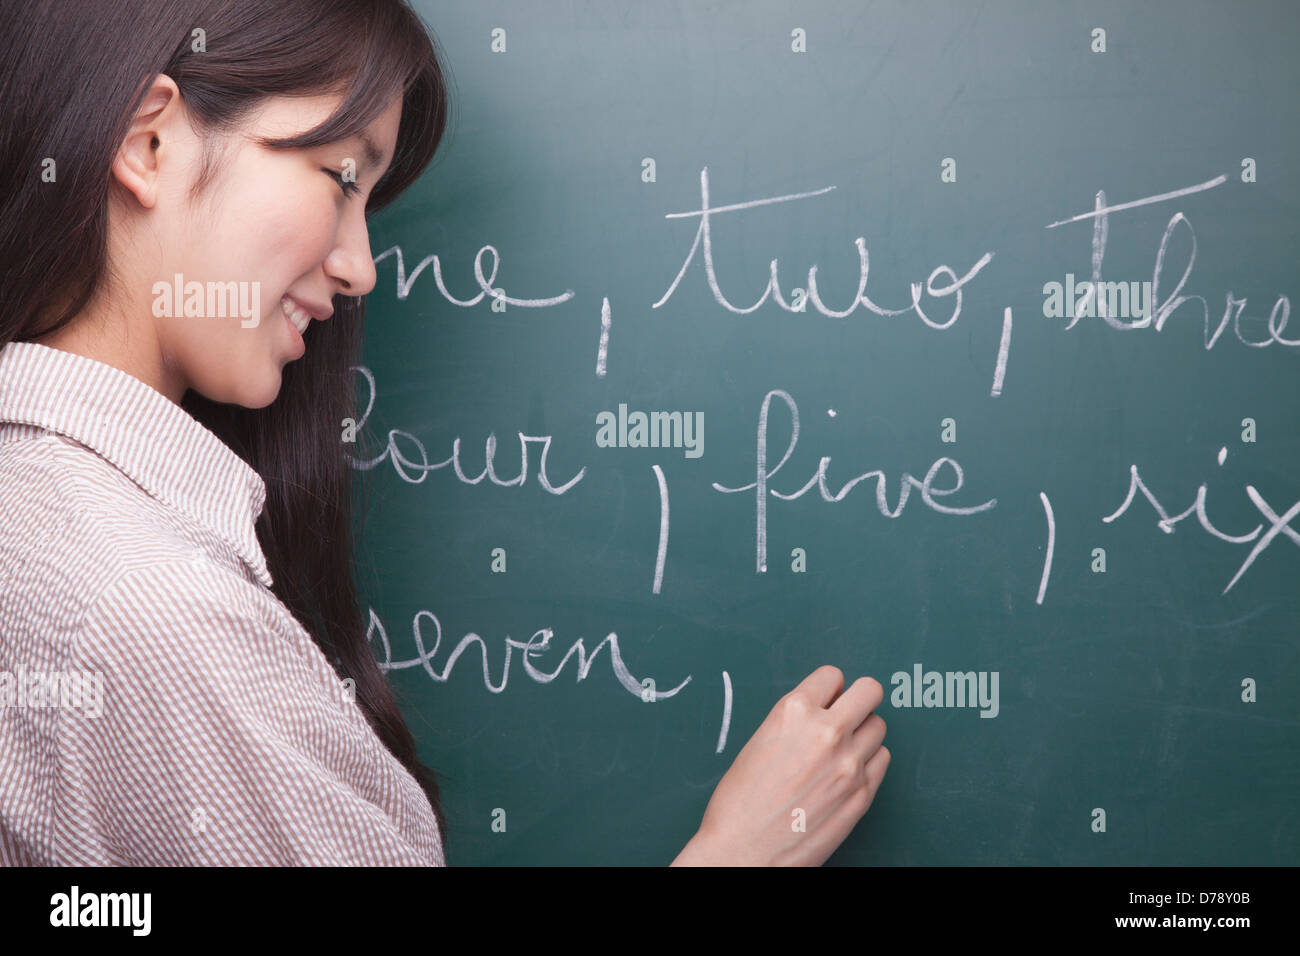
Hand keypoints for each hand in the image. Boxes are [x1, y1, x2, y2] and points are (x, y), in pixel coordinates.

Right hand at [671, 665, 889, 865]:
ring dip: (863, 733)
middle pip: (870, 691)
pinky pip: (882, 758)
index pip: (832, 675)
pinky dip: (869, 761)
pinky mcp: (863, 793)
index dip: (827, 689)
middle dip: (858, 699)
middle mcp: (826, 732)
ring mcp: (849, 764)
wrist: (745, 852)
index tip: (824, 702)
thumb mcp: (761, 742)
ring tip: (841, 751)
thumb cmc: (741, 802)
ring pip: (879, 726)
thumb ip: (796, 722)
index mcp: (793, 712)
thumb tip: (823, 711)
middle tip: (846, 715)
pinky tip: (847, 773)